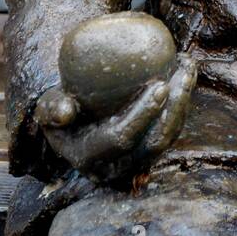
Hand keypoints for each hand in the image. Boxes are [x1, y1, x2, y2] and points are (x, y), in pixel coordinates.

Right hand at [34, 55, 195, 180]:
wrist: (75, 120)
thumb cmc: (62, 106)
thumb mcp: (48, 107)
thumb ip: (52, 109)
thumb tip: (65, 111)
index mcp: (88, 157)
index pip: (121, 138)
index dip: (143, 114)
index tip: (159, 84)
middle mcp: (115, 167)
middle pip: (153, 143)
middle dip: (174, 108)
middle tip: (182, 74)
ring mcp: (135, 162)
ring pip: (168, 137)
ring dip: (183, 103)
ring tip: (188, 68)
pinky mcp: (150, 151)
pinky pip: (172, 130)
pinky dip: (182, 104)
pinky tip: (186, 75)